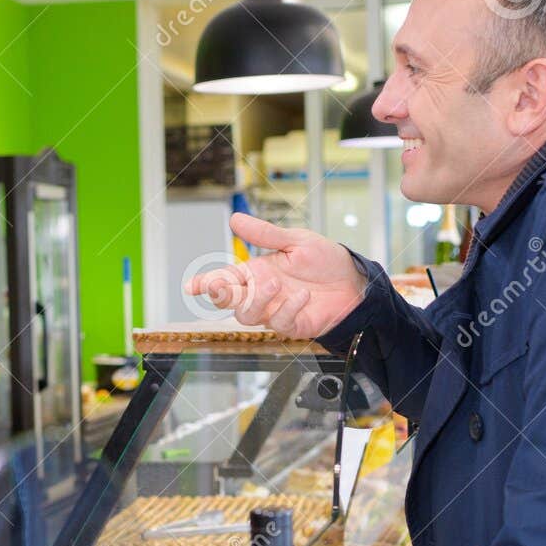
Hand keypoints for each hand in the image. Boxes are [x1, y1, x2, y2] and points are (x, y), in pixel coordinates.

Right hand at [185, 212, 365, 337]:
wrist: (354, 282)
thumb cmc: (326, 261)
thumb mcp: (296, 240)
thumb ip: (265, 234)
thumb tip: (235, 219)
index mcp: (257, 272)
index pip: (225, 278)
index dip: (205, 283)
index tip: (191, 286)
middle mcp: (261, 293)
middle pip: (229, 301)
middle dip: (221, 294)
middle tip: (221, 285)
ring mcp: (275, 311)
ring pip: (247, 316)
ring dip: (256, 300)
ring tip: (275, 284)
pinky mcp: (293, 325)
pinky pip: (278, 323)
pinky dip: (287, 310)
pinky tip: (302, 296)